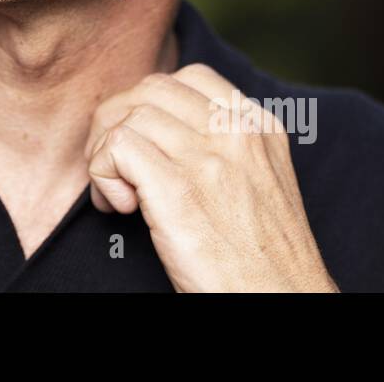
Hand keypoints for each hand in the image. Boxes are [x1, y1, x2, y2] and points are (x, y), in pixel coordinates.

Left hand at [83, 63, 336, 291]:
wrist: (279, 303)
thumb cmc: (260, 259)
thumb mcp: (259, 183)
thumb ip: (223, 147)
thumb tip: (156, 129)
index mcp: (259, 127)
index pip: (188, 79)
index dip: (150, 107)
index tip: (144, 148)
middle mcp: (236, 132)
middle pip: (151, 89)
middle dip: (117, 123)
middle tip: (116, 170)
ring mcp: (209, 156)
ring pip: (128, 115)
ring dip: (104, 154)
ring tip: (118, 197)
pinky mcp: (178, 188)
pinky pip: (117, 147)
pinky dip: (104, 174)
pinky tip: (122, 208)